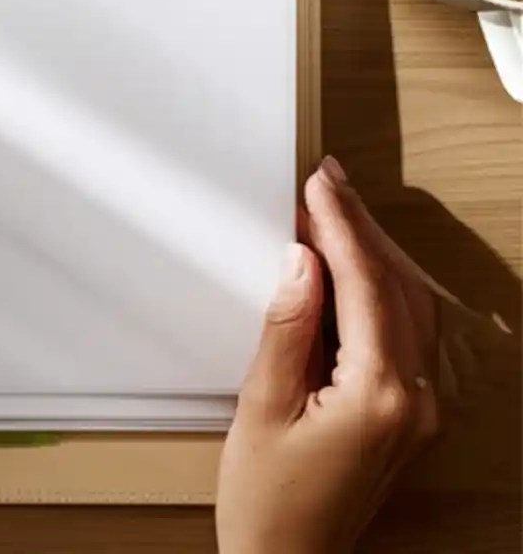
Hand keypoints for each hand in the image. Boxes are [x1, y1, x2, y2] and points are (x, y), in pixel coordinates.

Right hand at [217, 157, 441, 553]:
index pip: (365, 286)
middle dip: (362, 229)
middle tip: (329, 183)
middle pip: (399, 287)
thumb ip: (287, 328)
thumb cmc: (267, 501)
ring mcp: (420, 409)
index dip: (340, 228)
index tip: (319, 186)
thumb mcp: (262, 406)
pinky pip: (410, 334)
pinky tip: (356, 271)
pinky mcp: (410, 415)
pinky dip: (384, 291)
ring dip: (378, 255)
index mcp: (379, 395)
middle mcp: (416, 400)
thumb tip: (300, 262)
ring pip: (413, 306)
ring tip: (339, 213)